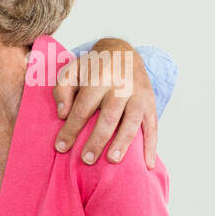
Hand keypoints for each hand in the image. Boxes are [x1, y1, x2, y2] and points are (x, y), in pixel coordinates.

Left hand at [53, 38, 158, 168]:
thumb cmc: (91, 68)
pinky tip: (147, 164)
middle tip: (86, 160)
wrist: (123, 51)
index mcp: (99, 77)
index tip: (61, 147)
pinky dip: (151, 145)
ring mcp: (138, 94)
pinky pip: (153, 125)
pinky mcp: (150, 102)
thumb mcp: (71, 70)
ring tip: (112, 160)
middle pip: (109, 116)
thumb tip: (63, 114)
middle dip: (97, 139)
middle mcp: (122, 85)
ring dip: (123, 142)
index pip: (83, 107)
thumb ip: (63, 89)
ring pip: (132, 121)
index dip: (71, 128)